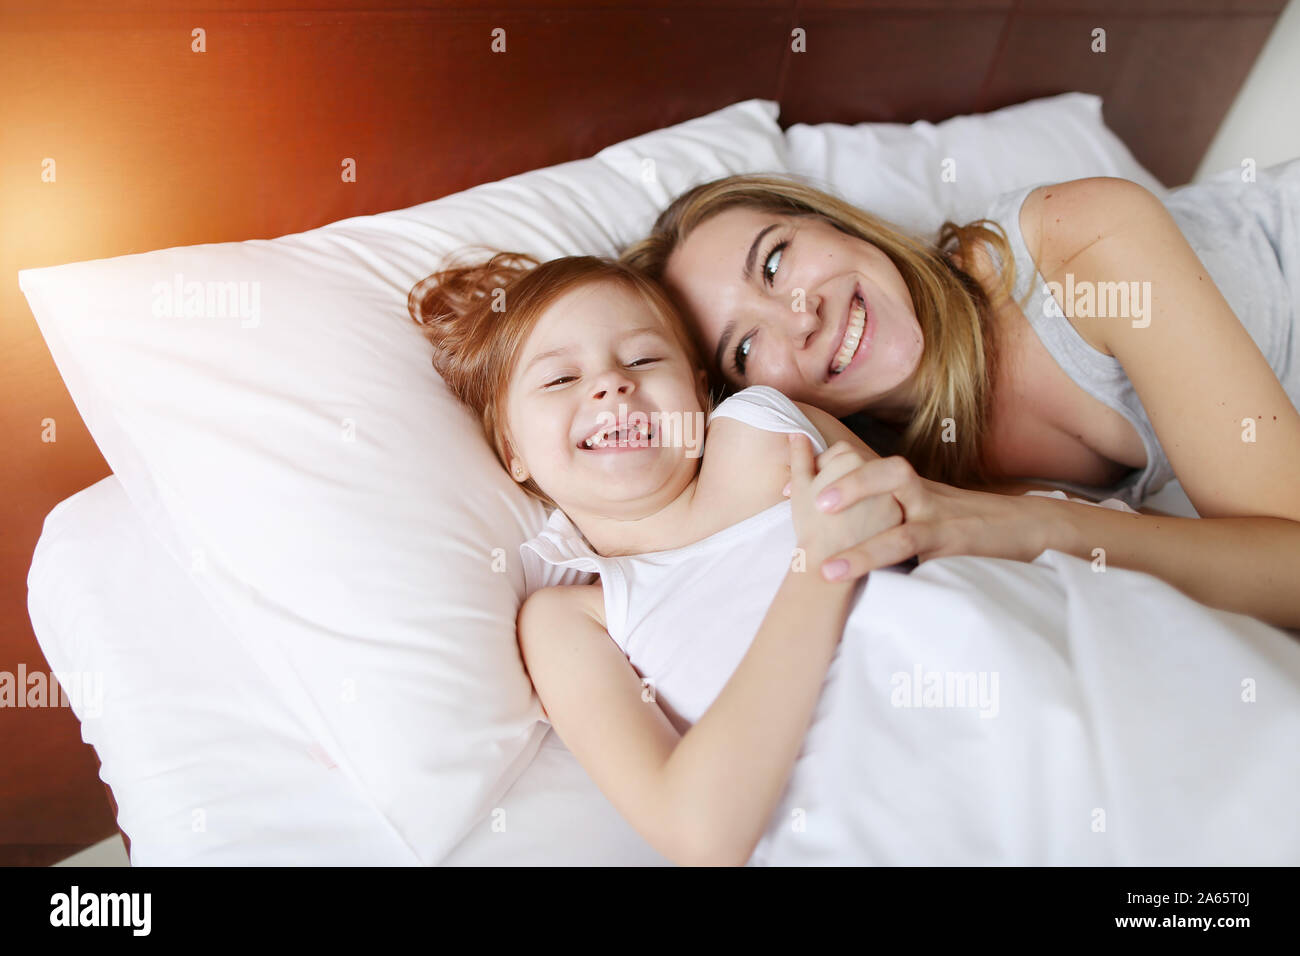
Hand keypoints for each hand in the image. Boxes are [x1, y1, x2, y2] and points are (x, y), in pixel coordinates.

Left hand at [785, 446, 1057, 579]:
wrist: (1030, 529)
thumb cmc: (967, 521)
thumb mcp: (924, 506)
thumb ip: (887, 507)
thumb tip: (835, 519)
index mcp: (910, 486)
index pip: (865, 466)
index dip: (826, 472)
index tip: (785, 490)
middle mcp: (925, 496)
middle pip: (889, 472)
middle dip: (852, 484)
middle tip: (816, 504)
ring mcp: (944, 523)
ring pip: (905, 528)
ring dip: (866, 549)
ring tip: (830, 569)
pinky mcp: (960, 552)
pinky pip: (933, 565)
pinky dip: (909, 579)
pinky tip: (886, 598)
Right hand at [786, 434, 903, 575]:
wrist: (829, 566)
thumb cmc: (810, 525)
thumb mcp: (801, 487)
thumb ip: (801, 456)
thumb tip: (797, 433)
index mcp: (856, 459)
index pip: (840, 453)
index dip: (821, 471)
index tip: (812, 493)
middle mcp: (881, 471)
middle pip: (861, 469)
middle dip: (841, 485)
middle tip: (824, 506)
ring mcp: (896, 494)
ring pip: (876, 488)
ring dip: (858, 499)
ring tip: (839, 519)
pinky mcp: (902, 518)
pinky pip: (886, 508)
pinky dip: (870, 515)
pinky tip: (856, 529)